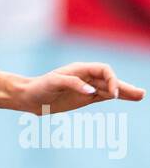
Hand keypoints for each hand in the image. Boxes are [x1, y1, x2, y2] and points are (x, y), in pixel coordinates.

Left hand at [20, 63, 143, 114]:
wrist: (28, 97)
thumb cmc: (39, 87)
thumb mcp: (54, 83)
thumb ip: (73, 84)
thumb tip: (91, 91)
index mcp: (81, 69)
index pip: (104, 70)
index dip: (111, 80)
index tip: (112, 94)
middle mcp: (86, 77)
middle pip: (110, 80)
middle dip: (125, 87)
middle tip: (141, 95)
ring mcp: (86, 88)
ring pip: (109, 89)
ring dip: (124, 93)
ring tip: (140, 96)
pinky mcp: (83, 98)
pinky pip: (102, 97)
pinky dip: (114, 97)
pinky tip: (125, 98)